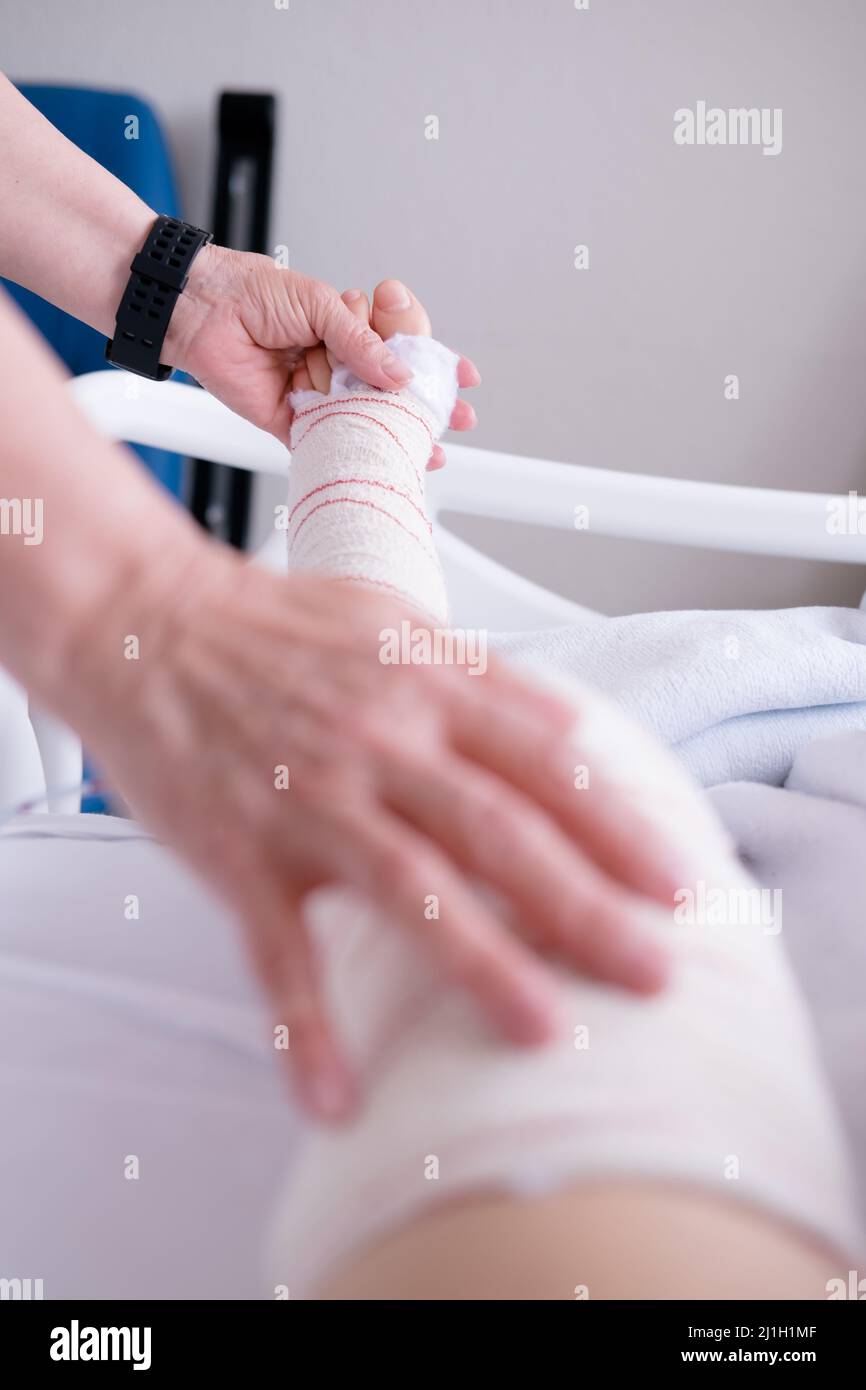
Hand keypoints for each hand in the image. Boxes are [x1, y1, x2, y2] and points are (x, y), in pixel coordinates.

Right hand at [72, 540, 735, 1122]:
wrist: (147, 624)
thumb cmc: (273, 627)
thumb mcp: (395, 619)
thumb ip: (485, 677)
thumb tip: (574, 728)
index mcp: (425, 685)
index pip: (545, 761)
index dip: (619, 825)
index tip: (677, 884)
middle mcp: (378, 743)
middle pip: (499, 830)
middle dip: (586, 905)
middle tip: (653, 970)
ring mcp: (307, 801)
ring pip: (408, 889)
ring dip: (482, 963)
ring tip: (545, 1028)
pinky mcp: (238, 851)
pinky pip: (276, 951)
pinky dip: (304, 1025)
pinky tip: (335, 1092)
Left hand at [165, 245, 479, 464]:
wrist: (199, 310)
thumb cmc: (250, 291)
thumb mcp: (319, 303)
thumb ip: (360, 340)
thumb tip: (398, 372)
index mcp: (345, 328)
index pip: (399, 348)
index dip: (431, 363)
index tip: (462, 375)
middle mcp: (333, 363)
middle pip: (387, 390)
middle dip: (425, 404)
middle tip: (458, 416)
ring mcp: (315, 394)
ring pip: (364, 417)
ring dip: (396, 432)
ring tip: (429, 445)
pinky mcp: (291, 422)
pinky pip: (328, 442)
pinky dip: (355, 452)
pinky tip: (383, 459)